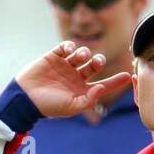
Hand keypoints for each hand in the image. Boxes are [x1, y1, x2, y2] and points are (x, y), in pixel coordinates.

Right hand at [15, 41, 132, 117]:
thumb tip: (101, 88)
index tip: (128, 75)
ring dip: (84, 53)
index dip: (115, 81)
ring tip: (80, 57)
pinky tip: (69, 50)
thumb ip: (89, 99)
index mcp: (82, 90)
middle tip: (96, 62)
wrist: (25, 98)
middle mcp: (76, 77)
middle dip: (98, 62)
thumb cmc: (49, 106)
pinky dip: (70, 46)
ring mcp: (65, 66)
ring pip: (81, 54)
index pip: (103, 84)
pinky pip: (66, 47)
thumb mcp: (72, 107)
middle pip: (94, 66)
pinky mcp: (53, 56)